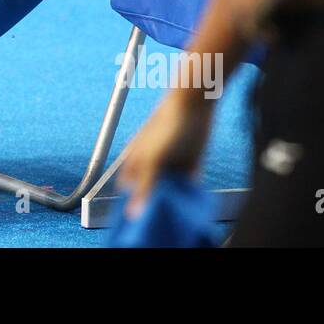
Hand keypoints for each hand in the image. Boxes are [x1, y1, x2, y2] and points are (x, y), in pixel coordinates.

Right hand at [118, 91, 214, 218]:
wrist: (194, 101)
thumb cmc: (167, 127)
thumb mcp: (152, 160)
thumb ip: (144, 187)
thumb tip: (132, 215)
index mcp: (135, 161)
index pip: (129, 190)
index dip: (132, 205)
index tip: (137, 222)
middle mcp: (152, 164)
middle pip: (151, 192)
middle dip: (155, 204)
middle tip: (160, 218)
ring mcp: (171, 164)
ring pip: (170, 190)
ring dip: (174, 200)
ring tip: (177, 207)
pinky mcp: (190, 163)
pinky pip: (189, 185)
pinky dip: (191, 192)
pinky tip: (193, 195)